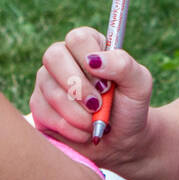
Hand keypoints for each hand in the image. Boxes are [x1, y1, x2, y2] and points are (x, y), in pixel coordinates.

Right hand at [28, 26, 153, 170]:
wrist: (121, 140)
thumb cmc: (130, 107)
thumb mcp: (139, 84)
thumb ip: (123, 65)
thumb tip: (92, 60)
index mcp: (89, 45)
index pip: (78, 38)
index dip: (89, 62)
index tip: (105, 85)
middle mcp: (63, 58)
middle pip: (53, 57)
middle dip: (78, 87)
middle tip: (97, 105)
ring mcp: (47, 81)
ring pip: (51, 91)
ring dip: (78, 114)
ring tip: (95, 123)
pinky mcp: (39, 106)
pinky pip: (44, 114)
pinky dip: (69, 128)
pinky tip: (83, 132)